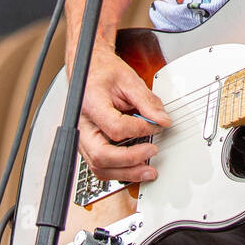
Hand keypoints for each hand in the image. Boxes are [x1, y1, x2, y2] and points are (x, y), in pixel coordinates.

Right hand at [71, 45, 171, 183]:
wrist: (91, 71)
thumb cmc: (105, 73)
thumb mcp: (129, 79)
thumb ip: (147, 101)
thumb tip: (162, 120)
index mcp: (90, 104)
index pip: (115, 127)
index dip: (140, 129)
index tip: (156, 125)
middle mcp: (82, 125)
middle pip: (101, 156)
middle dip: (130, 160)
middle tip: (152, 152)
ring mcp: (83, 139)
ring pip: (99, 167)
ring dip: (126, 172)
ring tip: (148, 170)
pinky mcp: (88, 146)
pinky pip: (100, 165)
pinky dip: (119, 170)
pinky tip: (136, 167)